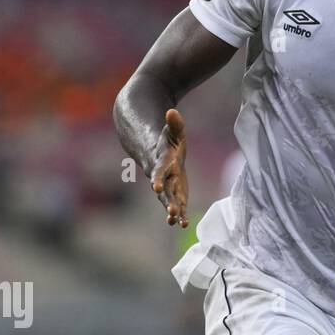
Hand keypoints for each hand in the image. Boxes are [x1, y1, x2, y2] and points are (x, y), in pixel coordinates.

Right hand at [151, 108, 189, 227]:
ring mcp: (167, 185)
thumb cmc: (166, 138)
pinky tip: (183, 223)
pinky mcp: (174, 191)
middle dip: (169, 201)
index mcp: (161, 161)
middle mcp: (162, 176)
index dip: (158, 178)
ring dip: (173, 210)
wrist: (151, 148)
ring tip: (178, 222)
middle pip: (165, 190)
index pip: (159, 171)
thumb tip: (172, 111)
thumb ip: (174, 124)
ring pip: (168, 200)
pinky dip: (179, 213)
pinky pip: (176, 203)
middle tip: (173, 212)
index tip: (155, 187)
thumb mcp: (172, 130)